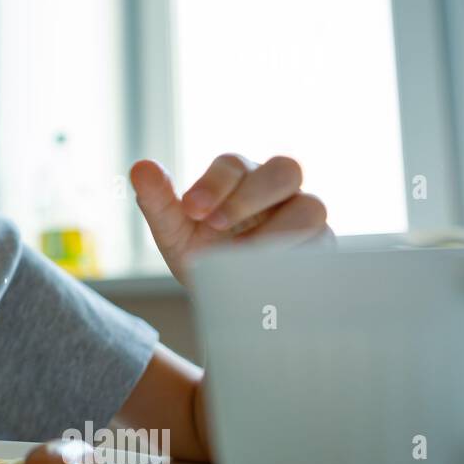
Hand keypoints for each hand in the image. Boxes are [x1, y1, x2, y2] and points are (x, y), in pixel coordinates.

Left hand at [129, 153, 333, 289]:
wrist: (228, 299)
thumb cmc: (202, 255)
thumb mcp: (174, 232)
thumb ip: (157, 200)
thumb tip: (139, 167)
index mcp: (239, 178)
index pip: (233, 164)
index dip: (214, 183)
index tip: (191, 210)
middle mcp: (277, 190)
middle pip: (285, 169)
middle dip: (249, 196)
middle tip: (214, 226)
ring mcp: (304, 217)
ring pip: (312, 206)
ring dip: (276, 231)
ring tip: (242, 258)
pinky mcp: (321, 248)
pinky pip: (323, 246)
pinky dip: (295, 259)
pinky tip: (266, 276)